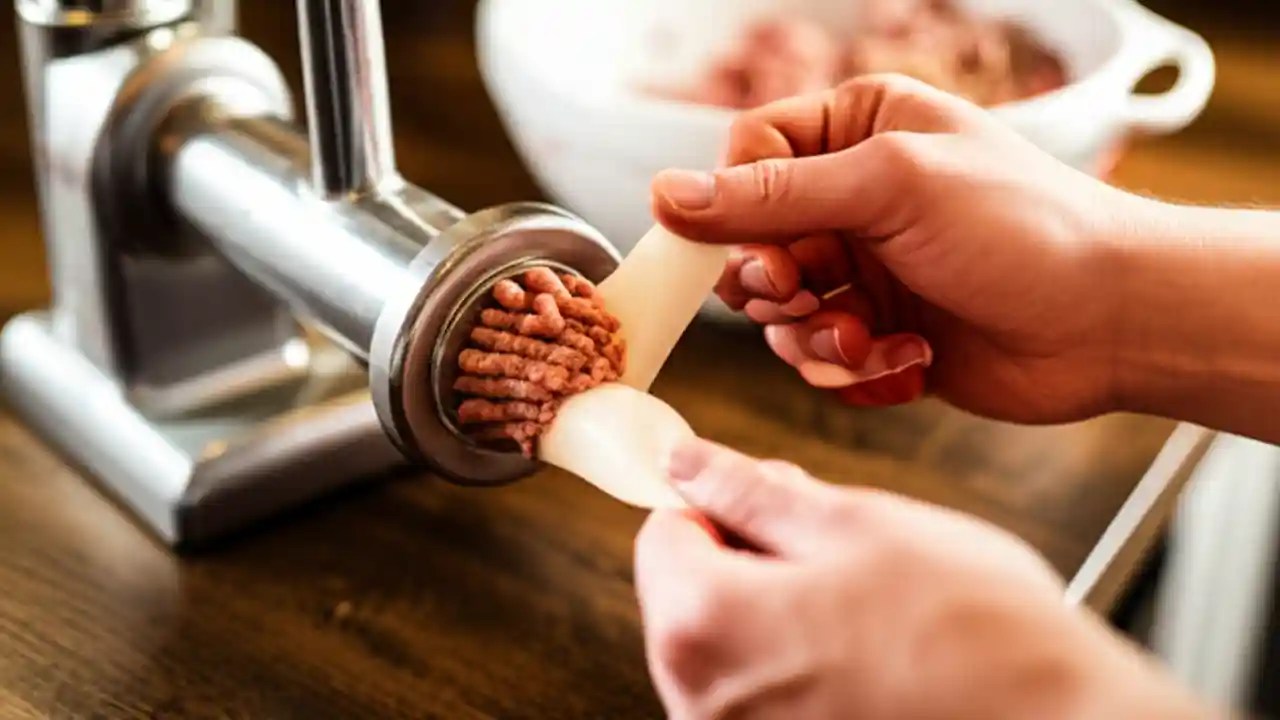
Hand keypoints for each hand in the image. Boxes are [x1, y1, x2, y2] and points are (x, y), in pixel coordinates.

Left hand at [634, 438, 1209, 719]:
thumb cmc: (980, 635)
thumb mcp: (858, 524)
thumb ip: (753, 492)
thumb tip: (688, 465)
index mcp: (705, 625)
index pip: (661, 533)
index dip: (716, 501)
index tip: (768, 497)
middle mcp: (701, 704)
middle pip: (685, 599)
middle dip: (745, 559)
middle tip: (838, 550)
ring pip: (724, 652)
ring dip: (775, 615)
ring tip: (866, 609)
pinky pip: (759, 701)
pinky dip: (797, 669)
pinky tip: (868, 659)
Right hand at [651, 74, 1150, 422]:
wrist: (1112, 322)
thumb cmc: (1024, 229)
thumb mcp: (891, 186)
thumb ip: (772, 193)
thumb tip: (665, 196)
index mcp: (857, 128)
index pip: (745, 155)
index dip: (736, 208)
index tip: (763, 251)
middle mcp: (851, 196)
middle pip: (746, 241)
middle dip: (774, 283)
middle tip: (811, 293)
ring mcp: (862, 267)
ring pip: (774, 312)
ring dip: (813, 336)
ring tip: (867, 338)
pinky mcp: (874, 331)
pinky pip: (815, 359)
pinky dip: (849, 369)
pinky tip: (905, 363)